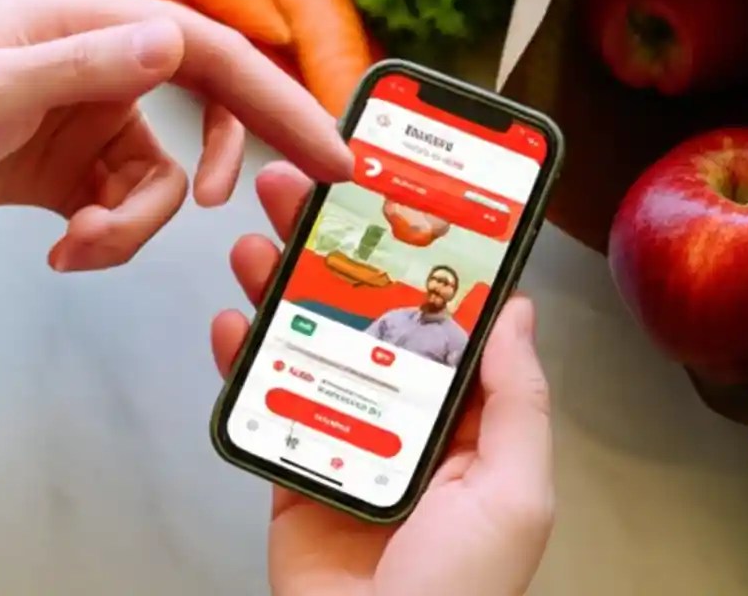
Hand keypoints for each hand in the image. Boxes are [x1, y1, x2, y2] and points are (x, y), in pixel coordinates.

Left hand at [0, 0, 351, 270]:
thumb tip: (177, 45)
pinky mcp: (73, 168)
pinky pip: (124, 206)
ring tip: (83, 247)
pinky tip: (63, 251)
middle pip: (209, 103)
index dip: (277, 103)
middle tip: (302, 198)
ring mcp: (91, 117)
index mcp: (93, 25)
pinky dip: (107, 237)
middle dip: (246, 155)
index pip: (210, 56)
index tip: (328, 153)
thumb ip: (85, 67)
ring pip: (162, 177)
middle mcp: (103, 64)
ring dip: (135, 224)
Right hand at [210, 162, 555, 595]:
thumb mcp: (514, 490)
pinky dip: (242, 360)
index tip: (398, 198)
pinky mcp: (291, 472)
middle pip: (367, 319)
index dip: (423, 258)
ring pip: (311, 347)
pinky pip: (263, 405)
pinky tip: (230, 318)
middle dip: (336, 254)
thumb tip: (516, 312)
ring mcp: (345, 443)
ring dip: (281, 289)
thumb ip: (517, 399)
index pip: (445, 320)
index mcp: (469, 421)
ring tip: (256, 237)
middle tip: (308, 192)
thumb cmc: (461, 591)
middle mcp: (407, 423)